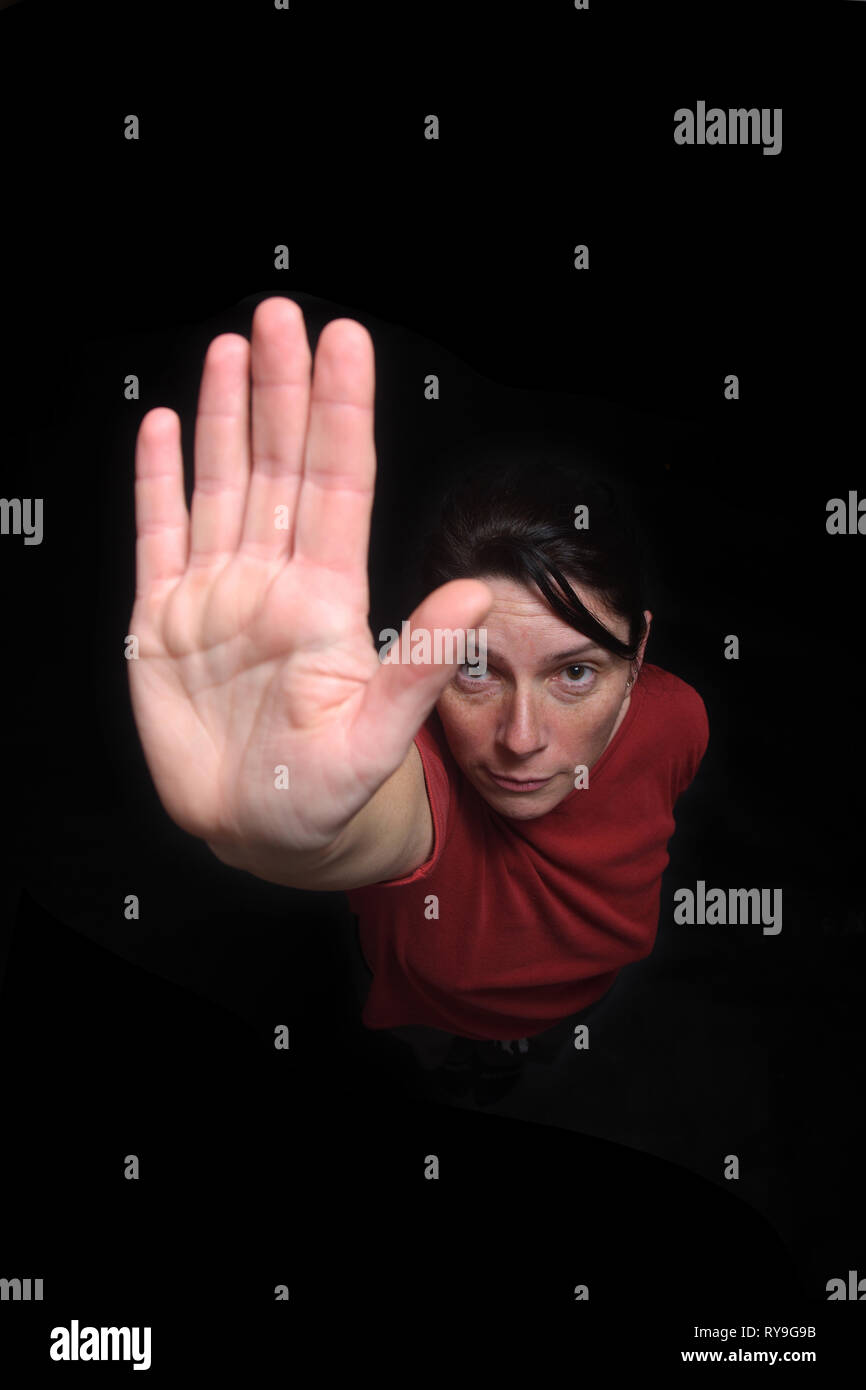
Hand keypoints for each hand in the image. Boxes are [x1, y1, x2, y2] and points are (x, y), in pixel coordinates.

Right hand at [127, 297, 490, 853]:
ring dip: (224, 416)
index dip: (340, 412)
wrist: (262, 834)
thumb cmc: (328, 795)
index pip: (339, 484)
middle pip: (281, 465)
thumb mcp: (376, 740)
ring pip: (223, 485)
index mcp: (327, 601)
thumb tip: (474, 598)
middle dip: (282, 388)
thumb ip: (417, 667)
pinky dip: (157, 483)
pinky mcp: (162, 624)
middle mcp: (274, 583)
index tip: (346, 342)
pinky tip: (161, 426)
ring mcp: (216, 597)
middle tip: (281, 313)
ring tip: (232, 347)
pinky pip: (159, 536)